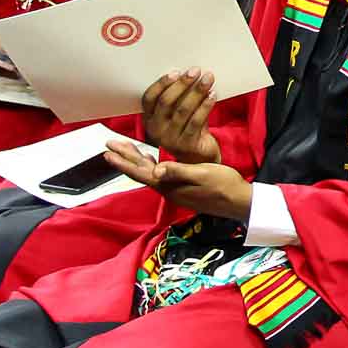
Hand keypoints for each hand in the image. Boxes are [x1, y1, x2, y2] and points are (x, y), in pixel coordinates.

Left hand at [102, 140, 251, 219]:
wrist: (239, 202)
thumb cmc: (223, 185)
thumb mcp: (202, 174)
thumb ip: (179, 171)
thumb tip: (156, 170)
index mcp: (169, 185)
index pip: (140, 172)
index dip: (123, 162)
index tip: (108, 151)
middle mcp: (168, 188)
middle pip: (141, 172)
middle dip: (125, 158)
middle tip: (110, 145)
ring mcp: (174, 189)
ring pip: (149, 172)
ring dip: (136, 160)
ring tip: (126, 149)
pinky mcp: (182, 188)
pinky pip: (160, 174)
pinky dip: (152, 164)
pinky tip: (152, 159)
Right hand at [134, 67, 223, 166]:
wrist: (199, 158)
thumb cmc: (188, 130)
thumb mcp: (178, 115)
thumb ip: (179, 98)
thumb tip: (191, 74)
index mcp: (149, 119)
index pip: (149, 98)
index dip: (162, 84)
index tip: (176, 71)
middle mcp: (156, 130)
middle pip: (166, 102)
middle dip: (182, 84)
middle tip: (195, 71)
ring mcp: (170, 139)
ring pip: (182, 110)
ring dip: (197, 92)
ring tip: (208, 79)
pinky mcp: (186, 145)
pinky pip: (196, 121)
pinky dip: (205, 106)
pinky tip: (213, 95)